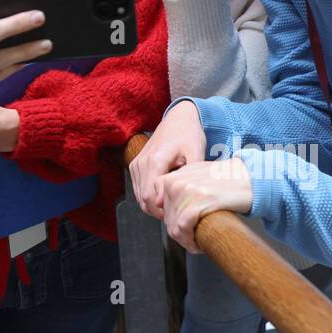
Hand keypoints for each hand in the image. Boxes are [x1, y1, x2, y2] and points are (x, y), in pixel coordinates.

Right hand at [130, 99, 208, 218]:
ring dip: (153, 205)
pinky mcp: (135, 165)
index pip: (150, 197)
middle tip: (177, 213)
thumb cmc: (189, 134)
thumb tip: (168, 201)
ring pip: (139, 196)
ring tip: (172, 205)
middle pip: (143, 199)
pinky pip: (138, 188)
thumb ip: (183, 178)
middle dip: (159, 211)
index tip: (178, 214)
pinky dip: (149, 197)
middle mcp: (141, 163)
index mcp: (155, 160)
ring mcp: (136, 164)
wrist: (178, 118)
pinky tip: (164, 196)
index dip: (163, 211)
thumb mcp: (195, 154)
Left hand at [161, 157, 253, 253]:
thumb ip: (177, 185)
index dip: (170, 219)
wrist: (250, 178)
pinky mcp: (197, 203)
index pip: (157, 205)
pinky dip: (190, 242)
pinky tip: (200, 245)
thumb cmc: (227, 179)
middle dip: (180, 233)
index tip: (182, 227)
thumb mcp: (196, 175)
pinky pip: (183, 229)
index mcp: (173, 177)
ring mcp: (186, 192)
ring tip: (198, 243)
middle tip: (194, 238)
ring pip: (174, 227)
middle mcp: (176, 183)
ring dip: (186, 241)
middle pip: (167, 218)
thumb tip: (159, 203)